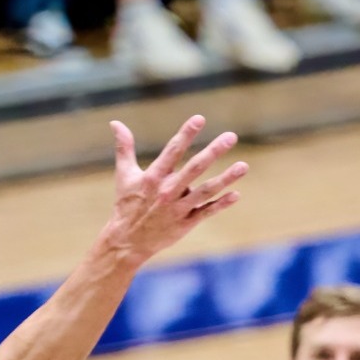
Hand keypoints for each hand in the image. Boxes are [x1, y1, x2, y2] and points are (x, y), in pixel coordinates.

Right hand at [101, 116, 246, 261]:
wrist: (127, 241)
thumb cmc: (127, 204)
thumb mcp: (124, 175)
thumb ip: (124, 147)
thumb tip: (115, 122)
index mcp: (153, 177)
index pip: (172, 151)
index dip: (186, 134)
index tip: (199, 118)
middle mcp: (167, 191)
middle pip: (195, 168)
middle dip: (214, 152)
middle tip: (231, 136)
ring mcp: (178, 208)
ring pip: (206, 191)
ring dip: (226, 178)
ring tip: (244, 166)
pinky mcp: (185, 223)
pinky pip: (206, 212)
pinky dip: (221, 204)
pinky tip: (237, 194)